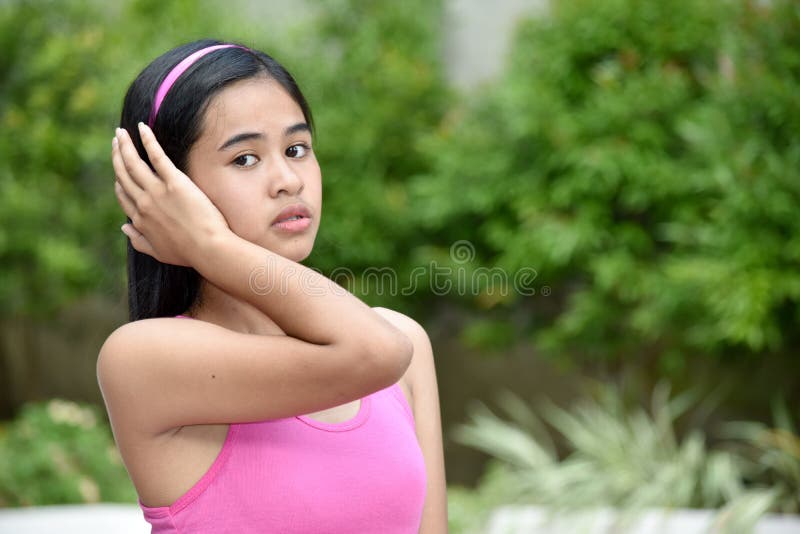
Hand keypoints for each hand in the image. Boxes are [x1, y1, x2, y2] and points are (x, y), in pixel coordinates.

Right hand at [112, 122, 229, 266]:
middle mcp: (144, 203)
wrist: (208, 248)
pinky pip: (157, 157)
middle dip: (117, 156)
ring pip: (133, 163)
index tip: (118, 170)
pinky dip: (147, 141)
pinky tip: (141, 128)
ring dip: (125, 145)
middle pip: (124, 174)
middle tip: (115, 142)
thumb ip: (138, 240)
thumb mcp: (158, 252)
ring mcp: (157, 192)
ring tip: (120, 132)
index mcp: (140, 220)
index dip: (119, 181)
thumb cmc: (188, 253)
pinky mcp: (175, 182)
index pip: (124, 196)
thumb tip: (124, 228)